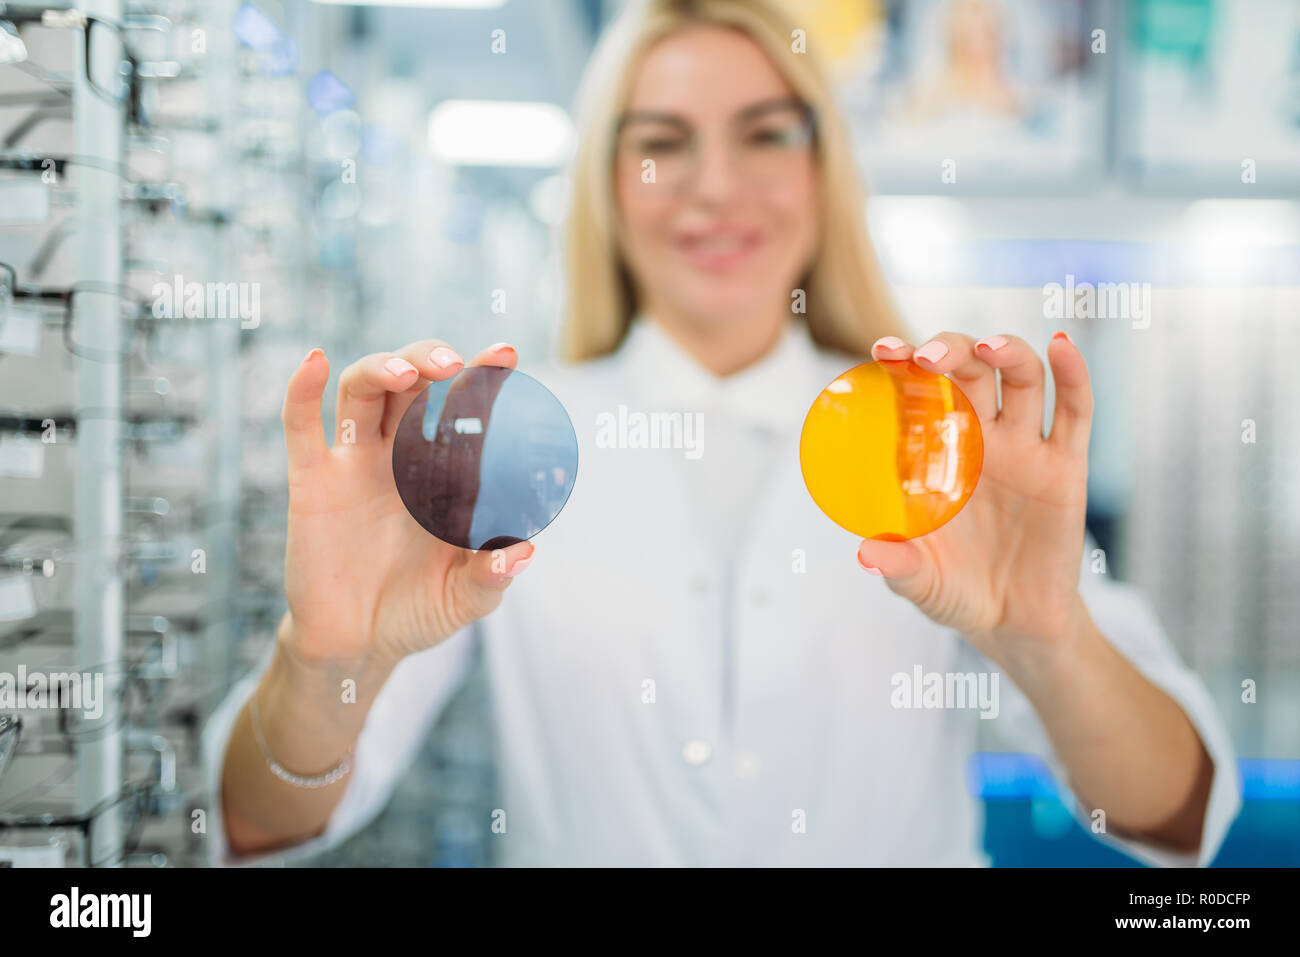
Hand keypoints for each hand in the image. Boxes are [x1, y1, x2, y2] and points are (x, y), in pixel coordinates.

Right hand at [279, 340, 535, 666]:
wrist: (357, 645)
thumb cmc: (419, 612)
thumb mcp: (464, 600)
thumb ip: (491, 575)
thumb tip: (524, 551)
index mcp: (446, 471)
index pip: (465, 410)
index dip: (484, 378)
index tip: (507, 355)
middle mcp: (400, 454)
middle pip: (413, 383)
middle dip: (433, 359)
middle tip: (456, 363)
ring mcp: (354, 463)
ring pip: (362, 390)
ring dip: (382, 367)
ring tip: (410, 371)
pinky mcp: (312, 481)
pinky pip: (301, 426)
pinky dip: (303, 390)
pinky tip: (316, 361)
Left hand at [856, 331, 1092, 665]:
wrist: (1014, 623)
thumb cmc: (956, 592)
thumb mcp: (922, 584)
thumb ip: (899, 567)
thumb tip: (867, 554)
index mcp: (934, 454)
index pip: (917, 395)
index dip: (903, 366)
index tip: (883, 350)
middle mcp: (979, 440)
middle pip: (969, 372)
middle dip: (949, 352)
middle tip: (927, 357)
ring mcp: (1024, 449)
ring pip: (1021, 379)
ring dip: (1007, 352)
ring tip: (989, 348)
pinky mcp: (1066, 467)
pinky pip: (1074, 412)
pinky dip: (1072, 374)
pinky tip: (1062, 347)